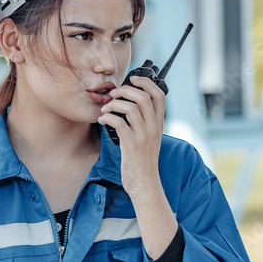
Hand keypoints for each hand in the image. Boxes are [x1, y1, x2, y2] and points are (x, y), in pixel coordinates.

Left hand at [98, 75, 164, 196]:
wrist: (145, 182)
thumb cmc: (143, 160)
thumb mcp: (150, 138)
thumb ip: (145, 122)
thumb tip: (130, 105)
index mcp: (159, 124)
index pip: (159, 95)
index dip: (146, 83)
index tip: (134, 79)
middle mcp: (154, 128)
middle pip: (143, 97)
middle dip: (125, 90)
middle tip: (114, 94)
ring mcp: (144, 136)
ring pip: (130, 108)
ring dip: (114, 104)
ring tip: (105, 109)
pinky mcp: (132, 145)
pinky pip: (119, 123)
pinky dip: (107, 118)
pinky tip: (102, 120)